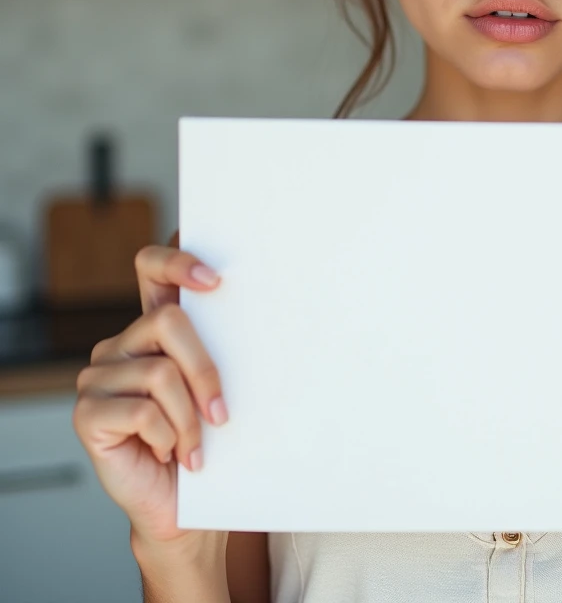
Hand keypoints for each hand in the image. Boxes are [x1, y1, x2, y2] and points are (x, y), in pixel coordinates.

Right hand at [72, 233, 228, 551]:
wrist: (184, 503)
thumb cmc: (208, 439)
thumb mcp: (219, 386)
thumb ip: (222, 348)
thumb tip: (270, 316)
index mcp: (154, 327)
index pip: (151, 266)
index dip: (177, 261)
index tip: (215, 280)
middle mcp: (122, 343)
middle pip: (169, 321)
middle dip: (205, 368)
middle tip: (222, 412)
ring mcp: (99, 376)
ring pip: (161, 372)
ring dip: (190, 416)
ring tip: (197, 445)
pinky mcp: (86, 412)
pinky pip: (141, 410)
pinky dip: (168, 435)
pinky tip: (171, 453)